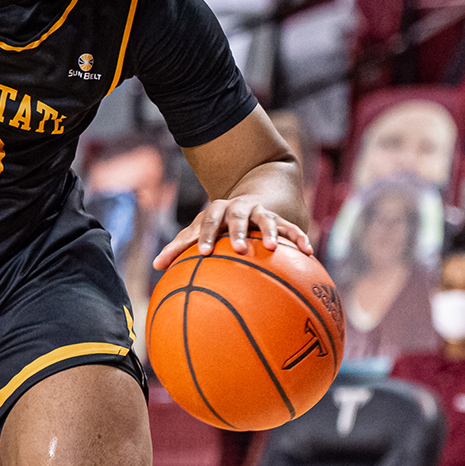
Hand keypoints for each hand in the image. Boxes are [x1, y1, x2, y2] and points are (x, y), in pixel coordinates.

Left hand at [152, 196, 313, 269]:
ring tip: (271, 248)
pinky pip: (292, 229)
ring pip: (267, 219)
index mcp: (218, 211)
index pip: (209, 220)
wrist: (249, 199)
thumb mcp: (199, 230)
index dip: (206, 235)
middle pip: (238, 216)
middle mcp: (240, 208)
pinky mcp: (280, 220)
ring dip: (269, 231)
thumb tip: (155, 266)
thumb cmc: (217, 224)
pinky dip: (299, 238)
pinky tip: (308, 252)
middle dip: (237, 231)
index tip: (203, 253)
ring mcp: (261, 213)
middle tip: (237, 249)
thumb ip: (179, 247)